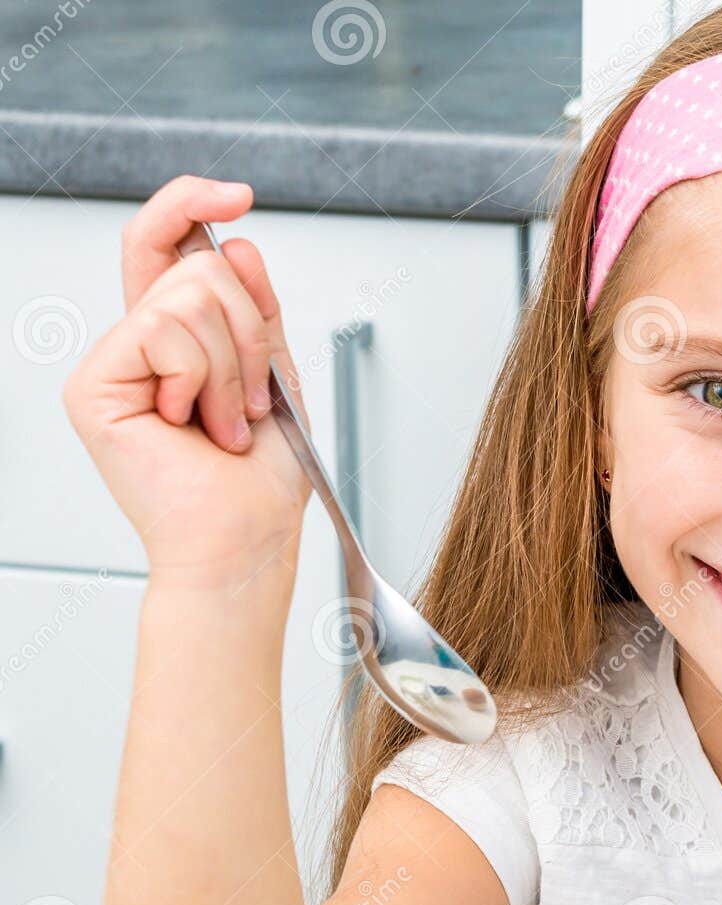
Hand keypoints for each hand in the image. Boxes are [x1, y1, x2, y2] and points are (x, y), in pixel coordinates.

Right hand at [63, 175, 311, 590]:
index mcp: (176, 341)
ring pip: (188, 295)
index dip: (193, 203)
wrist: (246, 543)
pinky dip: (202, 377)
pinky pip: (162, 329)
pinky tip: (196, 425)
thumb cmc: (260, 484)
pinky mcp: (93, 385)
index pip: (168, 245)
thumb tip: (237, 241)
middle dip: (250, 332)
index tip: (239, 193)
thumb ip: (258, 310)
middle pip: (198, 268)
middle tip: (254, 401)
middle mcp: (138, 345)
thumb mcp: (276, 378)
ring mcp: (112, 363)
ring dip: (233, 367)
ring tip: (228, 423)